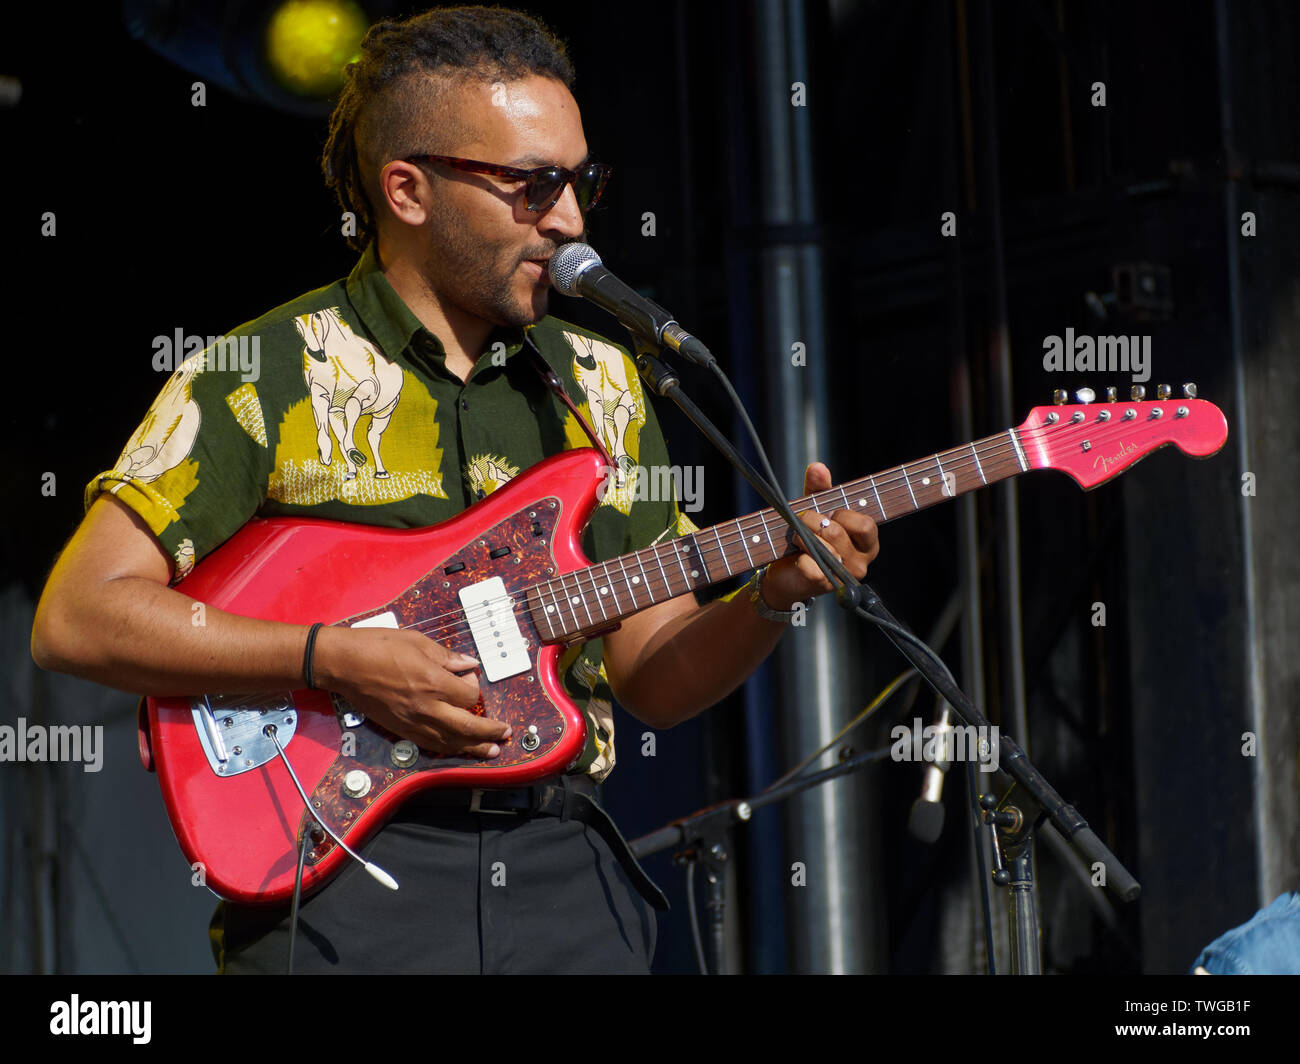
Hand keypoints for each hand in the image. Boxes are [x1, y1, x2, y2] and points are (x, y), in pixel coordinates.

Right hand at [313, 625, 510, 757]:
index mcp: (432, 681)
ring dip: (473, 747)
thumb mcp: (418, 641)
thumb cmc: (377, 647)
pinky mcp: (399, 729)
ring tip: (491, 751)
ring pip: (449, 742)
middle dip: (489, 732)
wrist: (342, 664)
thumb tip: (470, 665)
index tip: (468, 678)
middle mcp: (425, 706)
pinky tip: (457, 749)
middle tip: (505, 733)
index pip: (469, 694)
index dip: (474, 686)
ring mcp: (412, 721)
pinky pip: (429, 744)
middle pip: (466, 727)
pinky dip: (448, 748)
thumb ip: (447, 657)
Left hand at [759, 462, 879, 609]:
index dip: (844, 515)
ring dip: (803, 536)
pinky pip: (811, 563)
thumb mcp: (815, 509)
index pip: (866, 525)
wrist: (785, 573)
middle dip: (814, 520)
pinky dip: (799, 555)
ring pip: (824, 547)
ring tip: (797, 538)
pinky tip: (796, 556)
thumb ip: (819, 489)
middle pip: (839, 531)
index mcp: (867, 543)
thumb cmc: (807, 539)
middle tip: (802, 521)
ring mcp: (843, 576)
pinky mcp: (823, 584)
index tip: (830, 512)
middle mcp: (861, 561)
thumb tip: (818, 468)